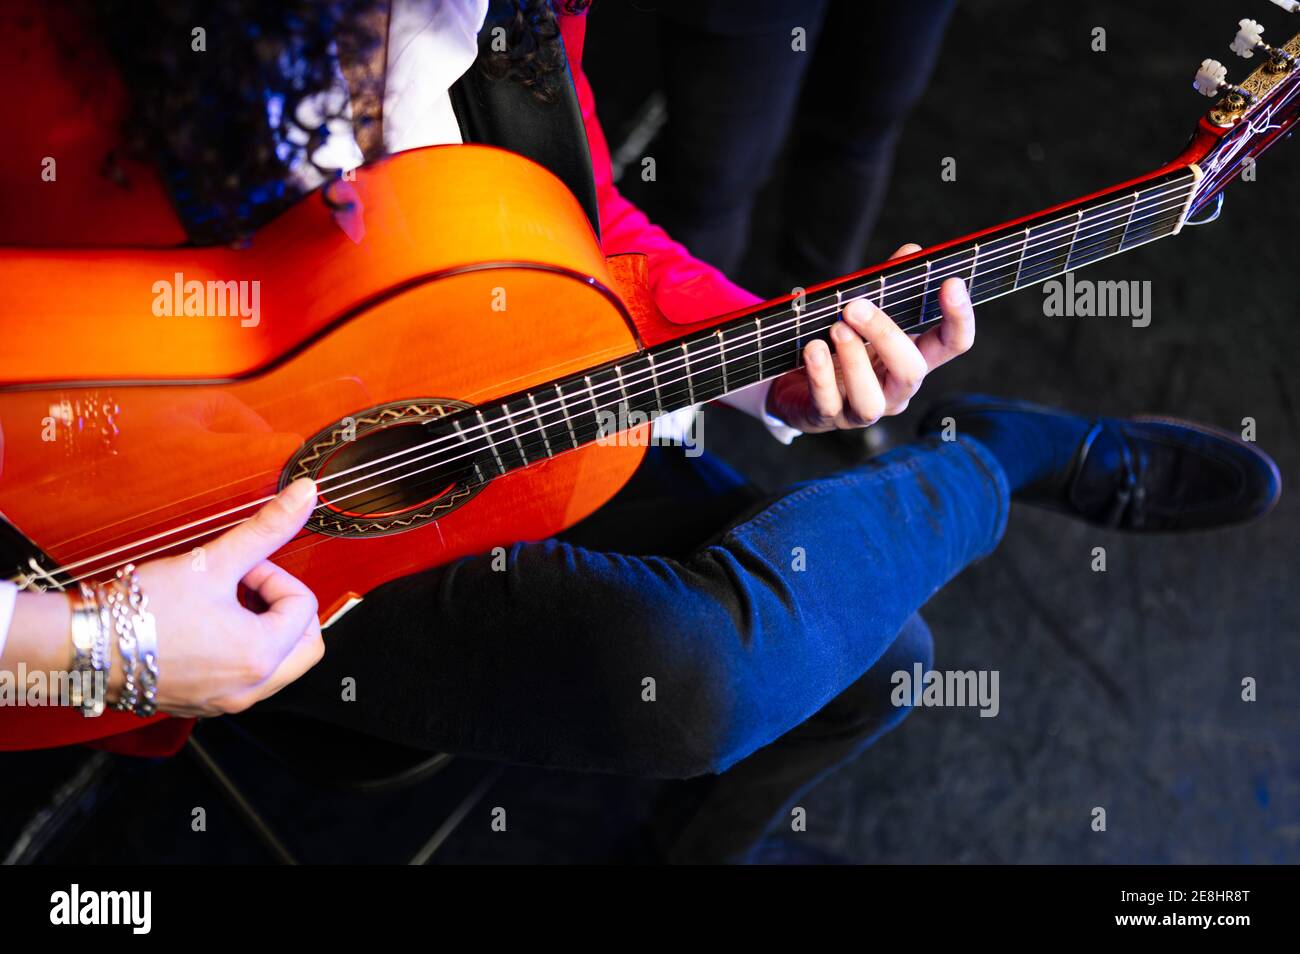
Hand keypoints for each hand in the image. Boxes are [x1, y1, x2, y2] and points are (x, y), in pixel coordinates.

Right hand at [126, 478, 323, 717]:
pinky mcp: (204, 704)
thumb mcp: (212, 562)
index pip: (303, 606)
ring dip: (265, 629)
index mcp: (261, 656)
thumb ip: (266, 529)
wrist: (85, 644)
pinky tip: (206, 628)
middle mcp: (250, 688)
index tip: (241, 569)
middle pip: (305, 644)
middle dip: (284, 608)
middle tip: (249, 587)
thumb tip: (306, 494)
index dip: (275, 577)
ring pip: (278, 664)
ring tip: (225, 605)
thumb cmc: (143, 609)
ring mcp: (227, 701)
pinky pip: (245, 680)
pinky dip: (240, 651)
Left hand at [766, 244, 975, 433]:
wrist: (797, 385)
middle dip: (885, 336)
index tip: (950, 283)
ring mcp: (862, 410)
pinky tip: (813, 349)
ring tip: (836, 328)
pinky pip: (827, 404)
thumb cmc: (840, 347)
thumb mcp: (864, 316)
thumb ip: (886, 288)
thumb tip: (911, 252)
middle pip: (911, 371)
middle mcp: (895, 390)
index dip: (959, 317)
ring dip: (853, 361)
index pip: (953, 344)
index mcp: (913, 359)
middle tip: (854, 306)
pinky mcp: (826, 418)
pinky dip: (820, 376)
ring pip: (871, 401)